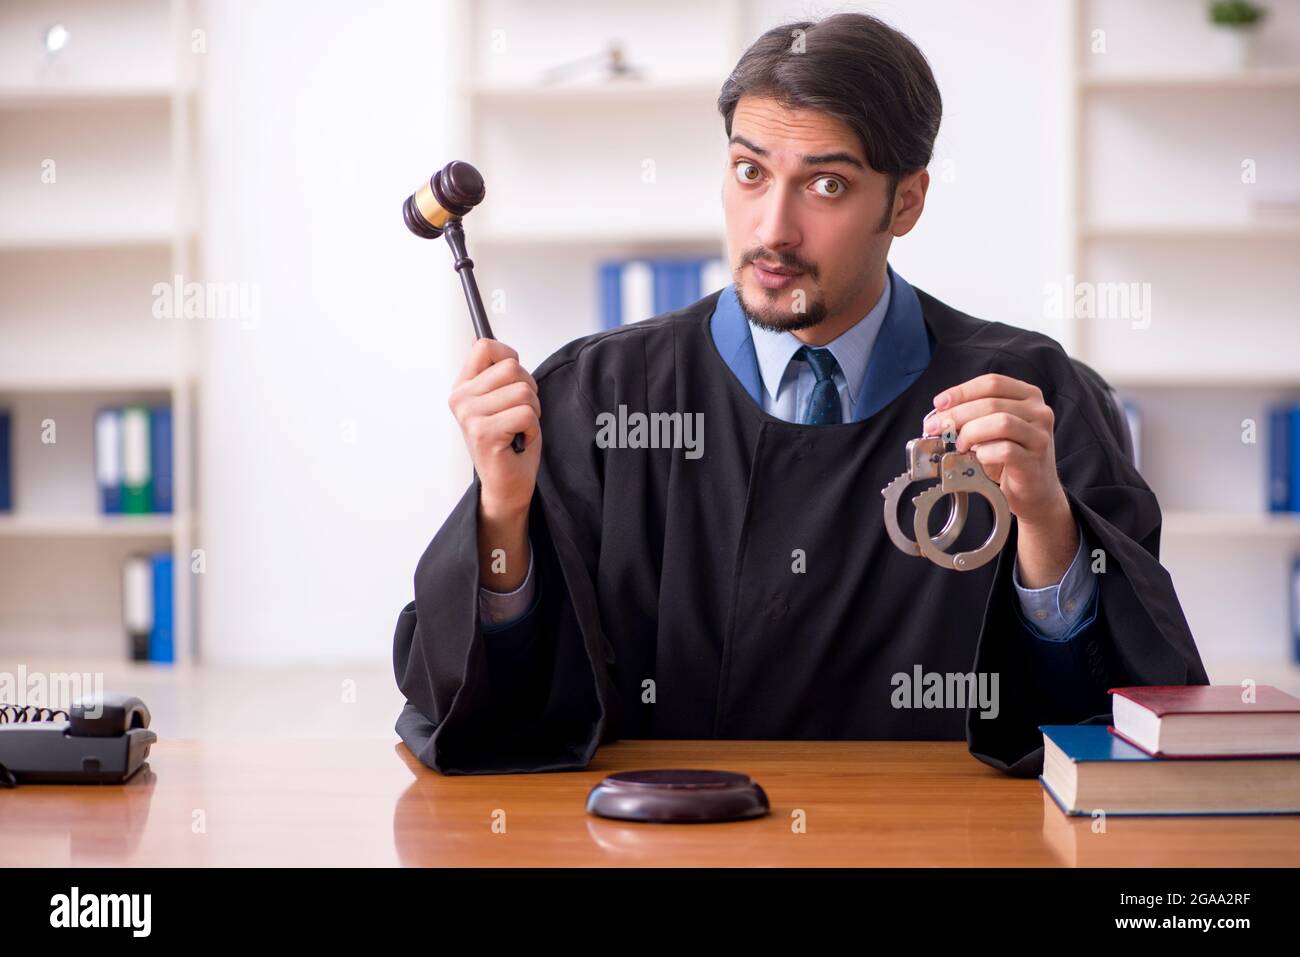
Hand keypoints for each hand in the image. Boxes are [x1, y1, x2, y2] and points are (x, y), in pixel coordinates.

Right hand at [449, 338, 541, 519]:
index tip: (513, 379)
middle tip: (519, 414)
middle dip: (528, 390)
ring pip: (523, 391)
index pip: (484, 346)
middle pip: (512, 367)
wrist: (507, 486)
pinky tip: (519, 441)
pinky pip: (526, 414)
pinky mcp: (484, 433)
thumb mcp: (500, 400)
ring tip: (519, 428)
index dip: (509, 358)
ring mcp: (469, 416)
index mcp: (462, 387)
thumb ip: (493, 372)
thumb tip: (480, 338)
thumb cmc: (509, 443)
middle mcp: (460, 399)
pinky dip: (532, 429)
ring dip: (532, 411)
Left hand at [924, 373, 1075, 585]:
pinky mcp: (1034, 460)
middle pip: (991, 402)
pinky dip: (984, 453)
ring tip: (960, 446)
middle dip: (957, 414)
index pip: (992, 382)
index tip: (939, 403)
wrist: (1035, 491)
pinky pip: (1005, 450)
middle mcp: (1039, 412)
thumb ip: (975, 415)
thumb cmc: (1011, 457)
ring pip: (1000, 422)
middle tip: (937, 427)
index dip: (962, 391)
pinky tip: (978, 458)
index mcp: (1028, 396)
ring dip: (971, 433)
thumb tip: (940, 414)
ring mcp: (1039, 436)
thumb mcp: (993, 429)